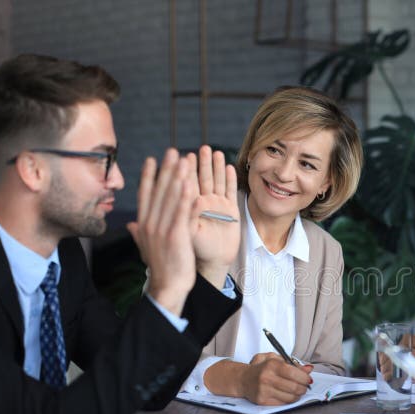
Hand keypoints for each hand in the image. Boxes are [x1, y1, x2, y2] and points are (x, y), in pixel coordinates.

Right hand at [127, 149, 196, 315]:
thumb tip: (130, 224)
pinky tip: (190, 184)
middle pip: (158, 191)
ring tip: (184, 160)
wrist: (168, 287)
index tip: (152, 159)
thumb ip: (138, 233)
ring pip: (171, 198)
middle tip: (173, 151)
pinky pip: (182, 213)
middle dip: (166, 170)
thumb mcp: (146, 247)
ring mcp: (162, 229)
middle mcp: (150, 224)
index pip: (145, 195)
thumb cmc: (161, 268)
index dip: (148, 176)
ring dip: (178, 177)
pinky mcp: (176, 236)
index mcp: (143, 225)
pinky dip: (186, 198)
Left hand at [191, 145, 239, 288]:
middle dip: (201, 164)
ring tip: (215, 152)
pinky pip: (230, 192)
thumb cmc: (195, 250)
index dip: (185, 170)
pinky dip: (230, 180)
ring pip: (216, 182)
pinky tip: (229, 167)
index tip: (184, 156)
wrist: (212, 263)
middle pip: (202, 179)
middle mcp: (203, 204)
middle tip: (202, 148)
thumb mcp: (190, 235)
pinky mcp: (231, 211)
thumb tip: (194, 200)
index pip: (185, 185)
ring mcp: (217, 206)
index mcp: (189, 207)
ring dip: (215, 168)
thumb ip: (190, 217)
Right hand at [240, 353, 312, 404]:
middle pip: (294, 387)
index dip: (305, 378)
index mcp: (271, 365)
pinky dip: (289, 400)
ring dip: (298, 395)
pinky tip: (288, 395)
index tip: (308, 379)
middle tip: (305, 386)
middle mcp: (267, 378)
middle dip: (304, 388)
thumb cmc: (261, 367)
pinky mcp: (263, 401)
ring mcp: (264, 391)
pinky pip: (283, 403)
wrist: (243, 379)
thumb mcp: (275, 359)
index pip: (294, 373)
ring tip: (297, 390)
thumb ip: (293, 363)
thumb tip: (309, 369)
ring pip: (290, 397)